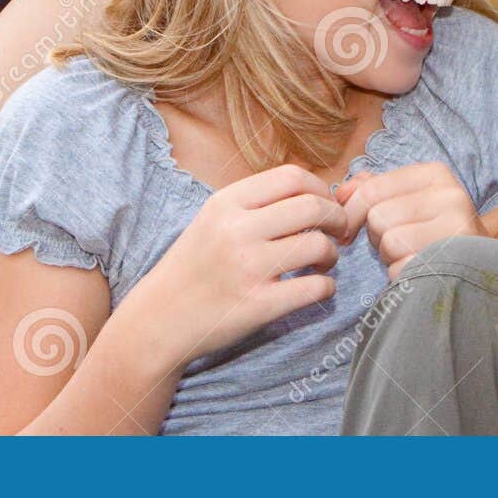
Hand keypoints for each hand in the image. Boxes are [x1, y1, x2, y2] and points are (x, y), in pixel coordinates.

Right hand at [131, 164, 348, 367]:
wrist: (159, 321)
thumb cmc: (194, 267)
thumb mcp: (213, 218)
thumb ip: (256, 202)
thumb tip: (314, 190)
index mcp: (226, 202)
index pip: (292, 176)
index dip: (320, 187)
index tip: (325, 203)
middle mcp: (236, 230)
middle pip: (312, 206)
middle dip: (336, 217)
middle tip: (338, 230)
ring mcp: (248, 268)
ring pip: (317, 245)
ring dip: (331, 252)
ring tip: (323, 261)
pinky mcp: (258, 305)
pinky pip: (315, 287)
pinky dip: (326, 286)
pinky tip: (317, 286)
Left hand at [336, 163, 483, 278]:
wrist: (481, 262)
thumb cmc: (433, 228)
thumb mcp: (407, 198)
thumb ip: (372, 188)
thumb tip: (339, 194)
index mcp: (435, 173)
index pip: (372, 189)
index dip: (350, 213)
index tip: (349, 230)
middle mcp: (451, 195)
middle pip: (378, 217)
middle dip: (377, 236)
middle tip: (397, 241)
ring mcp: (457, 228)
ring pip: (389, 243)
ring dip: (390, 256)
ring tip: (410, 253)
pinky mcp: (455, 260)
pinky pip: (403, 268)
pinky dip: (402, 274)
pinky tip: (419, 269)